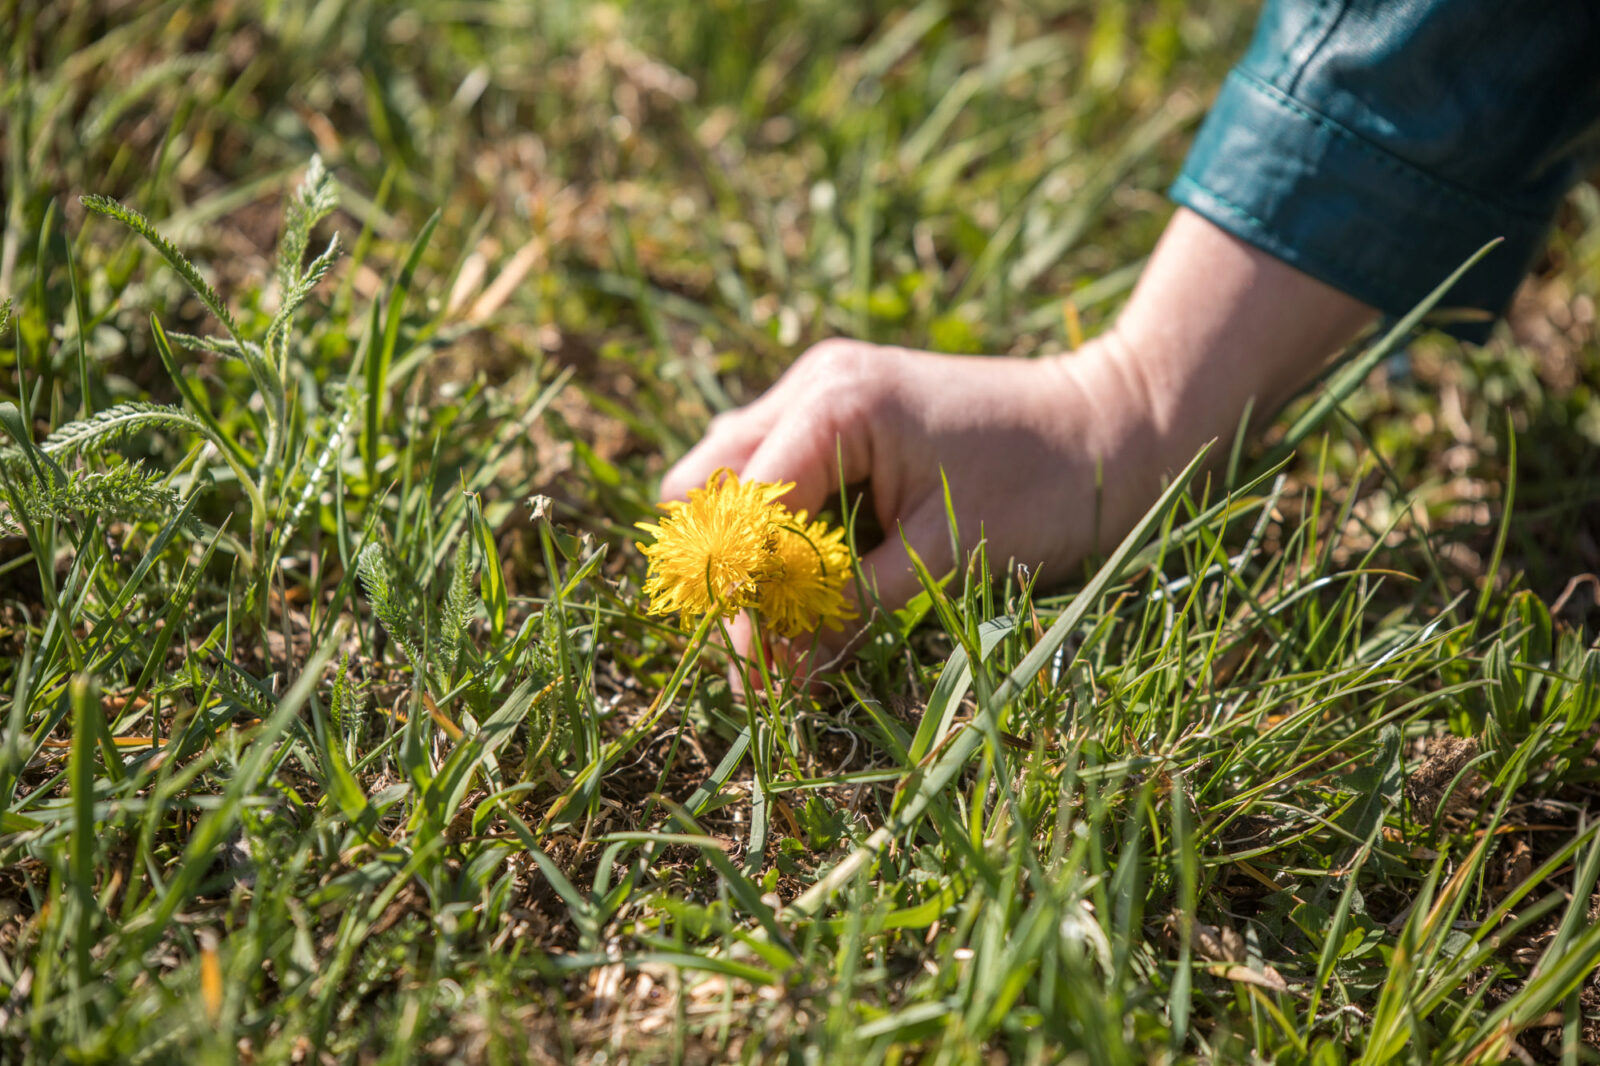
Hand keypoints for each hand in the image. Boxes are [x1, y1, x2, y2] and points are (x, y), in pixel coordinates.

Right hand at [661, 333, 1162, 647]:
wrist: (1114, 427)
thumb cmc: (1043, 489)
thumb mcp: (942, 560)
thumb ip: (847, 610)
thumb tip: (776, 675)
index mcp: (836, 404)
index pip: (741, 508)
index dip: (740, 591)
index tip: (760, 666)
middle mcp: (814, 382)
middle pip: (705, 481)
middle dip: (726, 565)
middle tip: (766, 642)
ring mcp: (824, 386)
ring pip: (731, 472)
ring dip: (748, 545)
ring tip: (787, 613)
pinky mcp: (843, 406)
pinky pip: (777, 466)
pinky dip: (780, 524)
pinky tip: (814, 570)